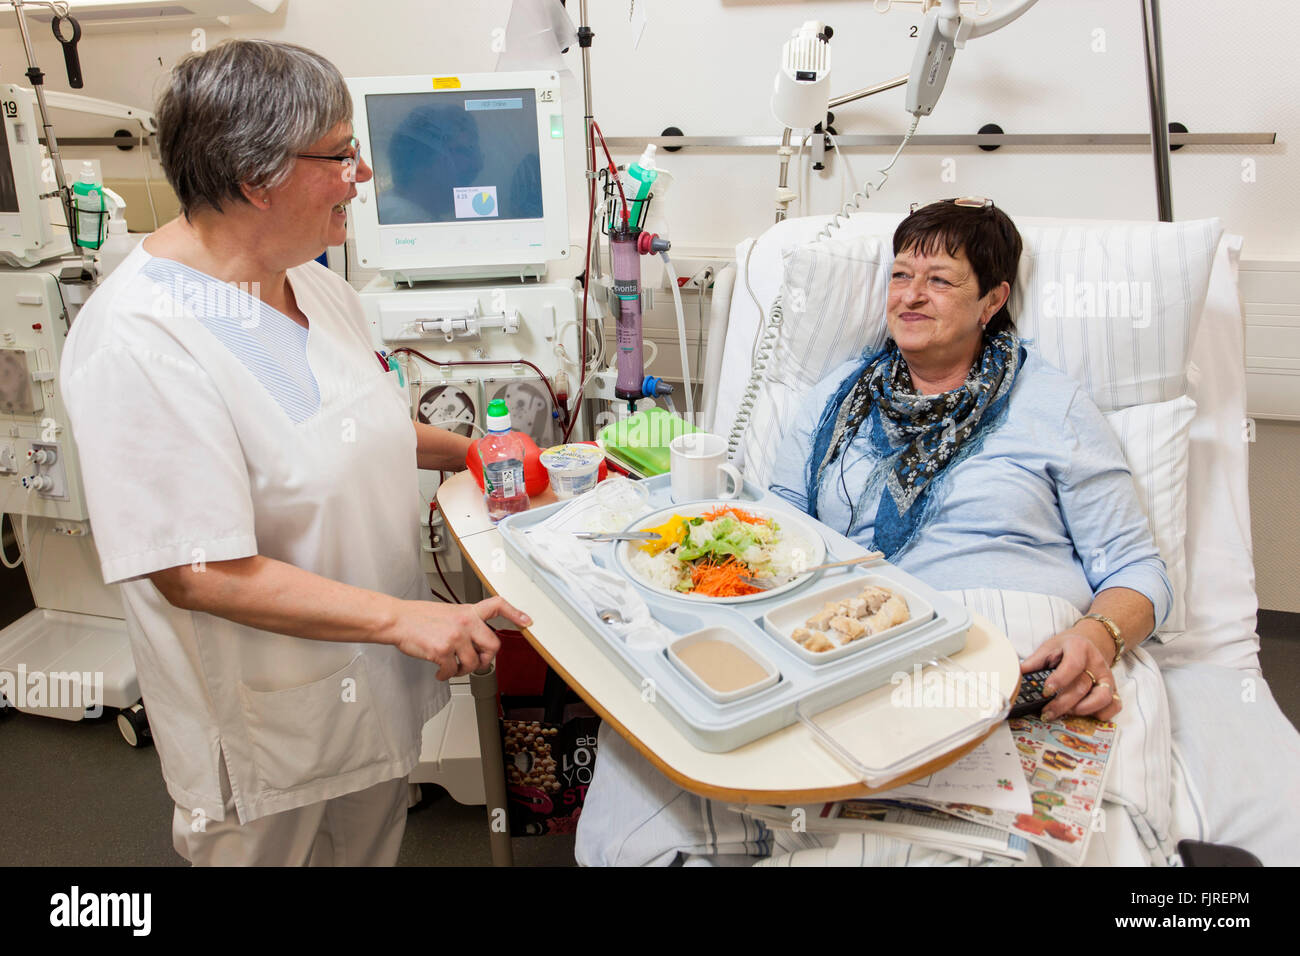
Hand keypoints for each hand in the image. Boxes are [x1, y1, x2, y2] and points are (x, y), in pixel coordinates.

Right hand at [389, 596, 531, 679]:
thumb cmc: (419, 617)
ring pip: (472, 664)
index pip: (498, 606)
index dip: (515, 613)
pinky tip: (439, 671)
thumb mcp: (448, 612)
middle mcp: (465, 622)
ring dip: (462, 670)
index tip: (527, 622)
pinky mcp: (442, 651)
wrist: (398, 620)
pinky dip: (445, 675)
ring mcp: (455, 637)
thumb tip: (477, 641)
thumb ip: (465, 623)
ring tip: (450, 666)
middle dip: (486, 660)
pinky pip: (451, 672)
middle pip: (494, 646)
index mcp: (468, 611)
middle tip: (476, 663)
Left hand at [1020, 626, 1120, 721]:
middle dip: (1063, 703)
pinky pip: (1114, 705)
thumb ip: (1034, 662)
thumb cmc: (1066, 648)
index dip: (1059, 680)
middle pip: (1083, 686)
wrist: (1091, 641)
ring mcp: (1107, 676)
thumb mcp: (1049, 647)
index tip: (1045, 692)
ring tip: (1065, 714)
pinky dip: (1101, 714)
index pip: (1073, 665)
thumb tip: (1015, 675)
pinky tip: (1084, 714)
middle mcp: (1096, 663)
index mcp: (1079, 648)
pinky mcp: (1113, 689)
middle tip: (1046, 712)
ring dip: (1083, 709)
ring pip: (1103, 697)